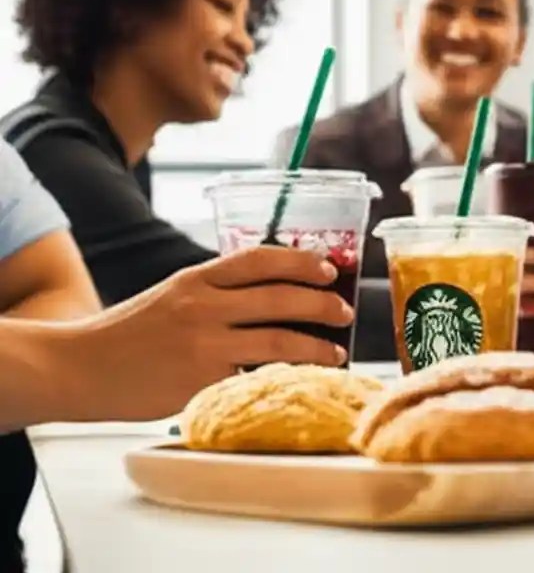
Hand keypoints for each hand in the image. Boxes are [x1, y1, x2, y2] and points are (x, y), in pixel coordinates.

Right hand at [69, 247, 351, 421]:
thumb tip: (278, 291)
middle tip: (344, 311)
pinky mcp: (201, 382)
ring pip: (277, 340)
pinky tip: (302, 379)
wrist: (81, 367)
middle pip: (280, 298)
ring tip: (336, 350)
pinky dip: (285, 377)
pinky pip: (256, 376)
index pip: (260, 260)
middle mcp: (202, 306)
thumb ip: (217, 291)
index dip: (301, 261)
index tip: (329, 269)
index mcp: (197, 279)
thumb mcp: (173, 295)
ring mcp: (203, 345)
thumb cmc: (132, 332)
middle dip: (322, 304)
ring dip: (316, 346)